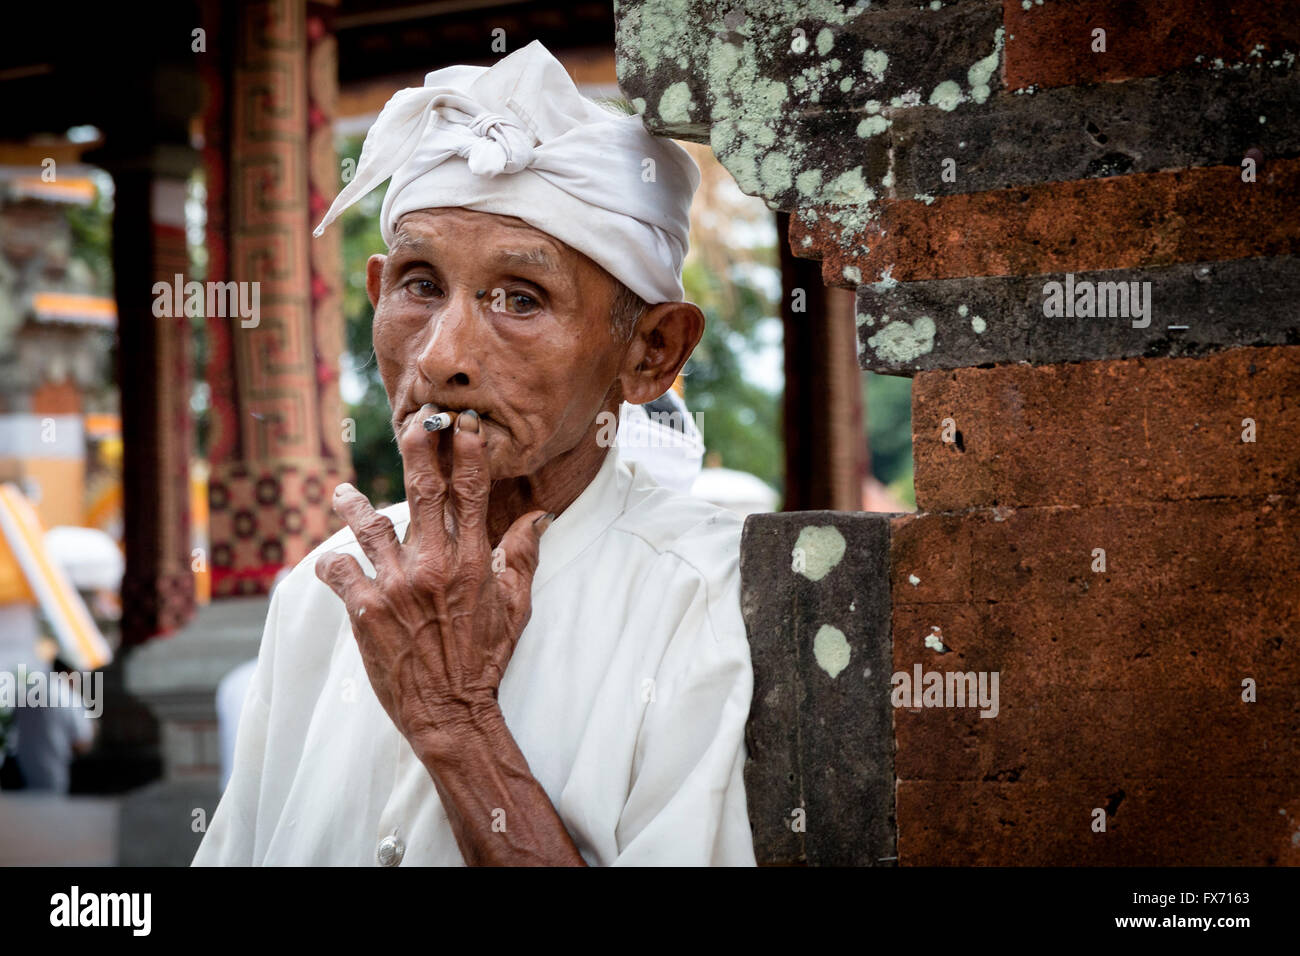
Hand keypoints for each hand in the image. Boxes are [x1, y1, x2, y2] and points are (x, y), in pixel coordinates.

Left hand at [315, 410, 552, 742]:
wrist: (450, 711)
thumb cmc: (486, 659)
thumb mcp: (516, 606)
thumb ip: (523, 556)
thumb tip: (539, 516)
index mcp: (473, 561)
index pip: (471, 490)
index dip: (466, 449)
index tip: (462, 421)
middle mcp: (434, 565)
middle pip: (422, 490)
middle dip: (418, 447)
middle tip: (414, 422)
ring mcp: (396, 585)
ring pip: (369, 526)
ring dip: (355, 505)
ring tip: (344, 494)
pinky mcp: (363, 609)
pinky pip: (339, 570)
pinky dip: (333, 564)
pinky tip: (332, 563)